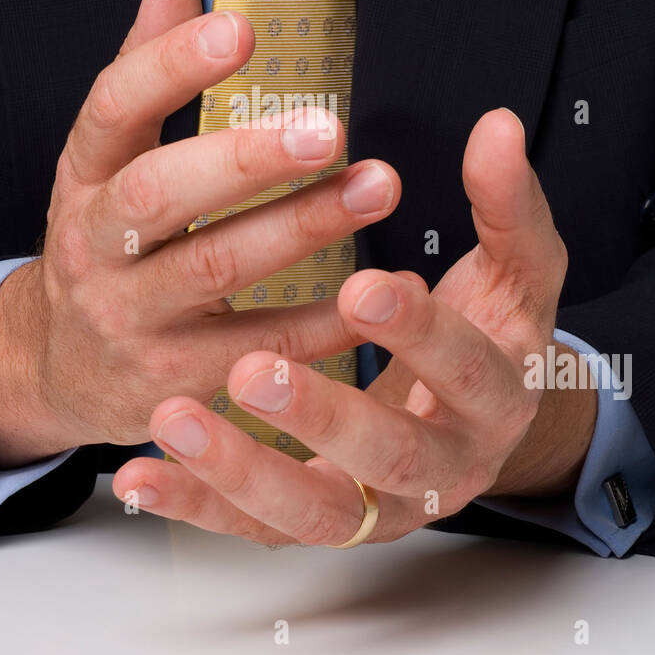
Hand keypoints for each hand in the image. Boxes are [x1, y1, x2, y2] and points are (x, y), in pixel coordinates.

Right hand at [0, 0, 399, 466]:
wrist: (58, 366)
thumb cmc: (104, 242)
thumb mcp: (106, 159)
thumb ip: (147, 68)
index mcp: (84, 175)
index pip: (113, 108)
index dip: (170, 67)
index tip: (239, 31)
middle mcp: (95, 244)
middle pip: (159, 195)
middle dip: (244, 160)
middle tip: (328, 128)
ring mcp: (128, 317)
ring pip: (214, 270)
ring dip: (301, 228)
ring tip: (378, 186)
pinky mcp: (170, 382)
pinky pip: (253, 350)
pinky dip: (318, 323)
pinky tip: (374, 291)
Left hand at [111, 110, 596, 543]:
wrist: (476, 424)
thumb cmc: (491, 335)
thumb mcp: (518, 273)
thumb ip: (508, 206)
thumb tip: (496, 125)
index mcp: (499, 397)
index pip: (468, 370)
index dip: (421, 332)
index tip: (362, 286)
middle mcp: (444, 466)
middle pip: (389, 458)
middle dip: (322, 415)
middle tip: (254, 372)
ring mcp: (378, 507)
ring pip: (312, 512)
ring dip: (240, 470)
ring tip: (173, 420)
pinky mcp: (319, 523)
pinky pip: (255, 528)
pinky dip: (196, 507)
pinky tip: (136, 476)